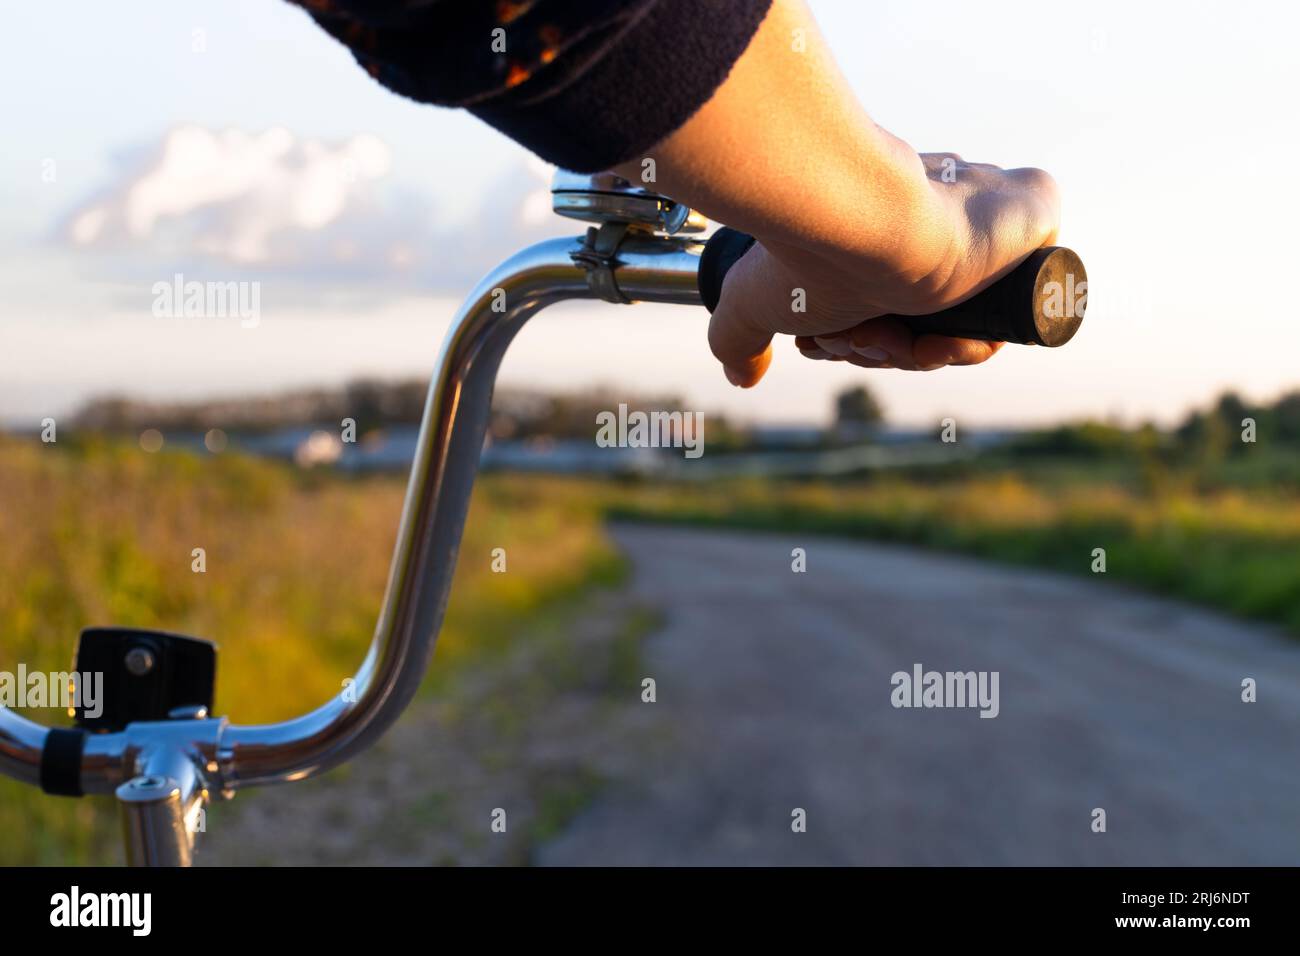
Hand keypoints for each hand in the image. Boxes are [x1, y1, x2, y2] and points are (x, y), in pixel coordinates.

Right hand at [711, 153, 1060, 383]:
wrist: (857, 214)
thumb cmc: (805, 252)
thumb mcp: (753, 302)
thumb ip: (738, 338)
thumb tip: (742, 376)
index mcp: (875, 237)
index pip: (881, 312)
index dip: (856, 343)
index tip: (828, 339)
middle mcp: (925, 225)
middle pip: (917, 326)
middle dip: (880, 348)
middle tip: (861, 333)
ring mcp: (977, 226)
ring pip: (958, 328)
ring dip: (915, 351)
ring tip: (887, 330)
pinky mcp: (1030, 222)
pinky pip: (1016, 311)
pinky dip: (975, 341)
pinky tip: (949, 340)